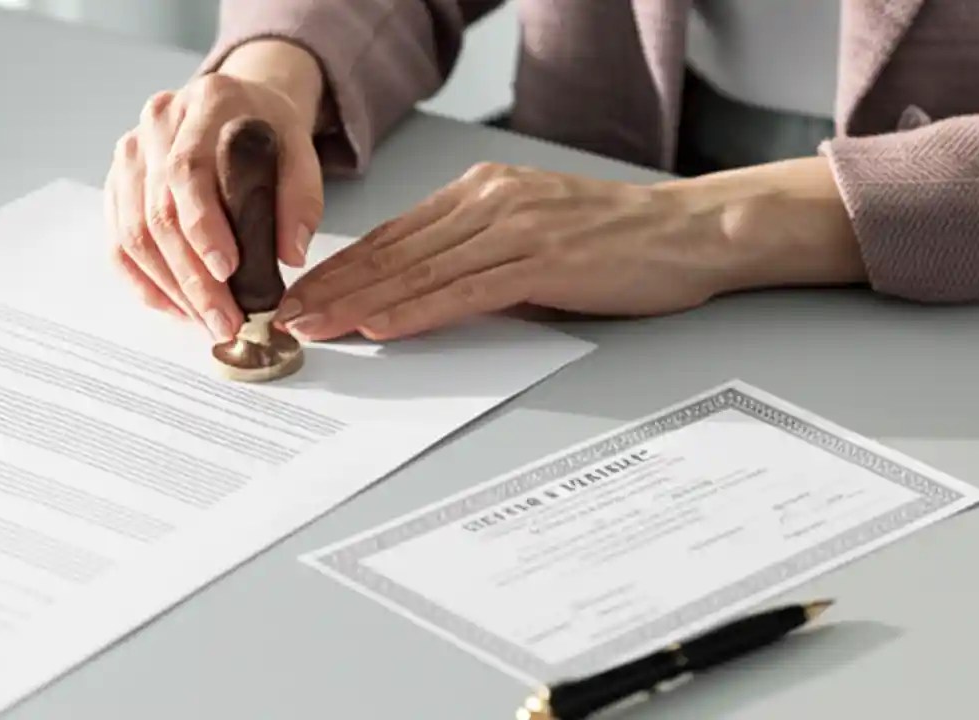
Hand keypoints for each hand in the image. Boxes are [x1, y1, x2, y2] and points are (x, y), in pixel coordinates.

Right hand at [103, 41, 325, 341]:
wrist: (239, 105)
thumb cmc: (268, 132)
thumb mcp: (301, 152)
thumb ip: (301, 198)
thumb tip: (291, 254)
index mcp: (207, 104)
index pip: (188, 172)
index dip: (203, 227)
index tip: (228, 271)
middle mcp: (159, 124)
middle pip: (159, 213)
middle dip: (193, 278)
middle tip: (225, 320)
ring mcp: (131, 152)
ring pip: (134, 234)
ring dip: (170, 289)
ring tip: (206, 321)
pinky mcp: (118, 183)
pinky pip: (119, 244)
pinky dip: (145, 283)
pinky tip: (176, 308)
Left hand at [273, 157, 865, 341]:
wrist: (691, 230)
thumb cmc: (617, 239)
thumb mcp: (534, 234)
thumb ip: (479, 256)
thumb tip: (425, 295)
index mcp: (482, 192)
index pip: (394, 236)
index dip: (342, 267)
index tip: (303, 293)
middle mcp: (489, 202)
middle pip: (394, 252)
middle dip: (334, 287)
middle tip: (287, 316)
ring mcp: (515, 228)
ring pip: (419, 271)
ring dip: (360, 304)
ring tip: (317, 328)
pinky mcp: (543, 260)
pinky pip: (465, 291)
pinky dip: (417, 312)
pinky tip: (382, 329)